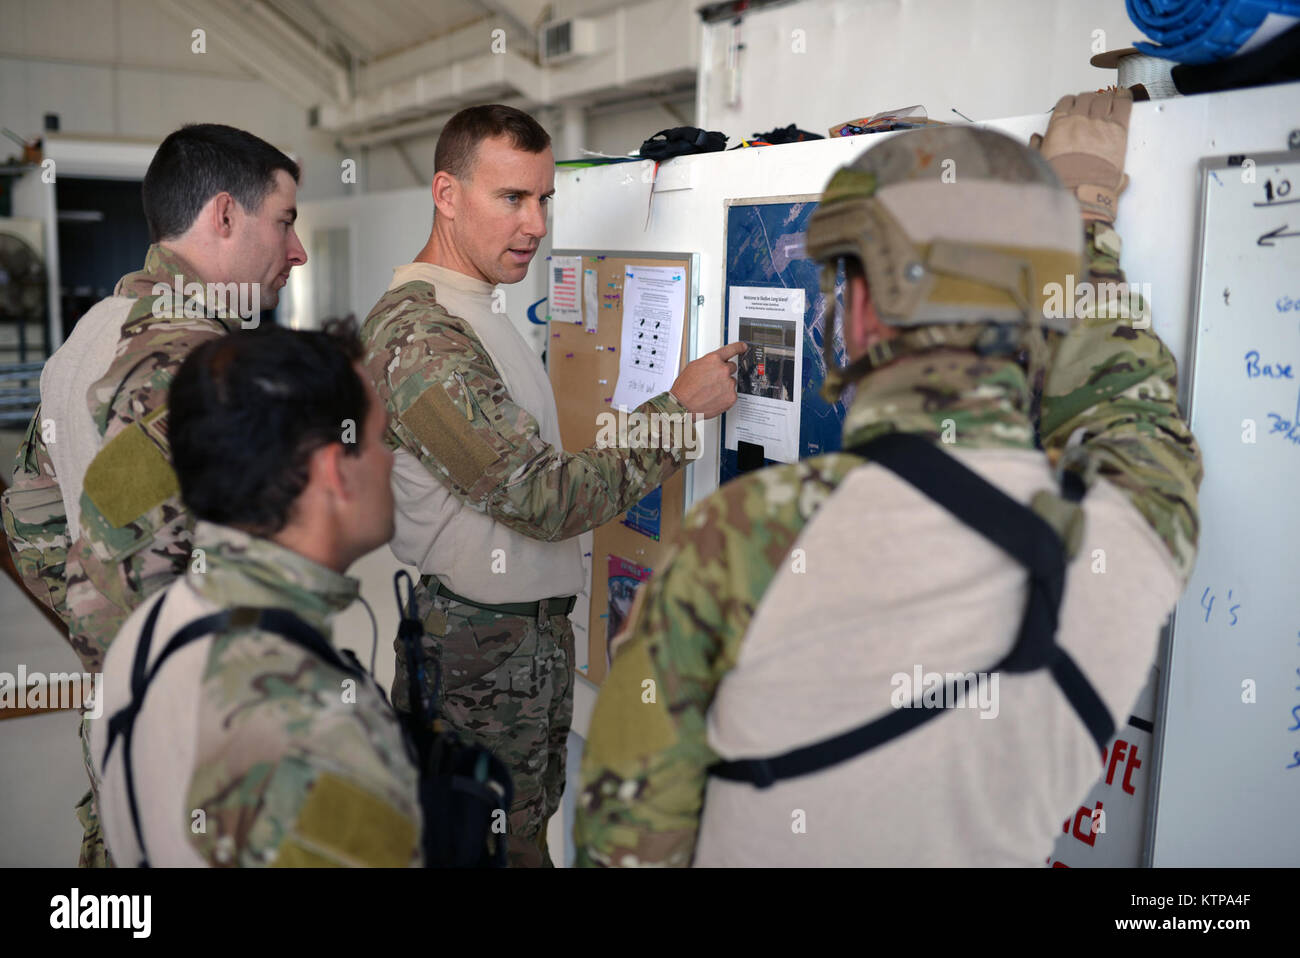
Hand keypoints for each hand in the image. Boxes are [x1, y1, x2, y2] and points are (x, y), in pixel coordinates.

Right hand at [669, 342, 745, 417]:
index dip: (739, 347)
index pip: (731, 349)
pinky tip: (714, 398)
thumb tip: (713, 364)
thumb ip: (708, 363)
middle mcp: (723, 370)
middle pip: (732, 368)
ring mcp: (728, 384)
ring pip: (731, 382)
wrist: (683, 405)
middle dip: (724, 373)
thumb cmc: (685, 388)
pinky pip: (732, 394)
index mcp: (714, 360)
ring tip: (710, 391)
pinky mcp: (731, 397)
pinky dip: (725, 396)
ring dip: (724, 386)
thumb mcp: (693, 366)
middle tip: (714, 380)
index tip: (743, 347)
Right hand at [1031, 88, 1132, 222]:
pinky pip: (1123, 104)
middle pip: (1086, 98)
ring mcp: (1099, 123)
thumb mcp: (1042, 162)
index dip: (1072, 101)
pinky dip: (1124, 97)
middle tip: (1093, 104)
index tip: (1076, 104)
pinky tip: (1124, 96)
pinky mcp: (1118, 129)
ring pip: (1104, 98)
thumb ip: (1039, 147)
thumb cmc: (1062, 183)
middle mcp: (1079, 120)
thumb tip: (1037, 139)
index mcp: (1059, 126)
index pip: (1066, 102)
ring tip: (1110, 99)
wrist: (1080, 193)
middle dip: (1090, 100)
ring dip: (1106, 98)